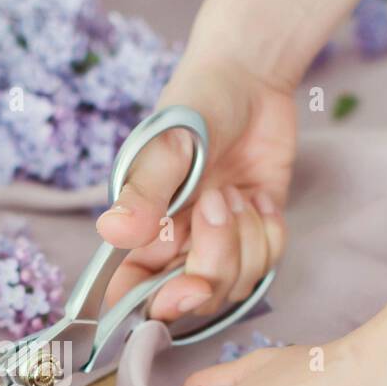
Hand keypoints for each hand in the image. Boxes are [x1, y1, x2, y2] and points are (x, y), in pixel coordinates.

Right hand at [99, 54, 296, 319]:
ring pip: (236, 285)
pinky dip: (271, 230)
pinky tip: (258, 195)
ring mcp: (218, 244)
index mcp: (142, 234)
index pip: (134, 296)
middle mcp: (176, 247)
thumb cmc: (195, 105)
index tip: (189, 287)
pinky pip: (268, 262)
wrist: (248, 79)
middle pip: (195, 297)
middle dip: (216, 259)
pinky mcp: (256, 235)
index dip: (159, 306)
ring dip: (246, 238)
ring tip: (236, 191)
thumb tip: (115, 233)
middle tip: (219, 201)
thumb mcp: (165, 145)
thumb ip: (143, 192)